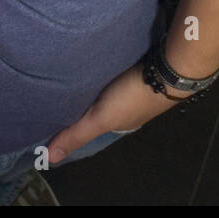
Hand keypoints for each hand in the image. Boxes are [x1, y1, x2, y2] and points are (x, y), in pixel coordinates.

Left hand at [45, 62, 190, 163]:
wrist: (169, 68)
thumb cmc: (133, 98)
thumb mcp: (101, 118)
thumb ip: (76, 134)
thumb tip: (49, 158)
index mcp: (120, 123)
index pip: (93, 125)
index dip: (76, 121)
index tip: (54, 111)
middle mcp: (128, 108)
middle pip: (100, 105)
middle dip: (84, 100)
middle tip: (59, 86)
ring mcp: (136, 86)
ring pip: (108, 87)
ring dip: (96, 82)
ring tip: (73, 69)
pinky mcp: (139, 67)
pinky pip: (117, 70)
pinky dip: (107, 68)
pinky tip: (97, 58)